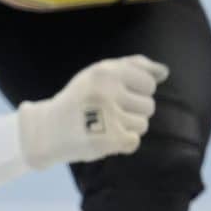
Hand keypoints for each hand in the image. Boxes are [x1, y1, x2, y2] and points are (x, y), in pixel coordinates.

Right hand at [17, 56, 167, 167]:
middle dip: (132, 110)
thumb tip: (164, 72)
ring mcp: (108, 117)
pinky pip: (134, 141)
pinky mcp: (109, 140)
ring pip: (143, 124)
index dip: (136, 91)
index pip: (150, 82)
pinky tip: (103, 137)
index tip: (115, 94)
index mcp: (106, 72)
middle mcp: (107, 92)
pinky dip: (122, 143)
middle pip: (149, 105)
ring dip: (126, 127)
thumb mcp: (101, 74)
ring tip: (102, 124)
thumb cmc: (81, 98)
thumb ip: (134, 67)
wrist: (46, 130)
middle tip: (105, 112)